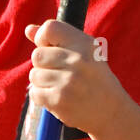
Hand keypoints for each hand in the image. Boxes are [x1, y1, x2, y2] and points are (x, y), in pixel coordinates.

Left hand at [26, 20, 128, 139]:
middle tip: (60, 72)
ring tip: (61, 86)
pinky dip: (43, 97)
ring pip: (34, 75)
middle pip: (37, 55)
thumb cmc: (94, 78)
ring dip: (43, 82)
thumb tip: (29, 30)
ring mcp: (67, 81)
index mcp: (85, 44)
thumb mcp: (85, 53)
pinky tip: (59, 98)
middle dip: (43, 64)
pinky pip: (34, 93)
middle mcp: (77, 61)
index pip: (50, 28)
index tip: (49, 47)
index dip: (42, 37)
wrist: (110, 111)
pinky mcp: (58, 100)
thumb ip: (57, 39)